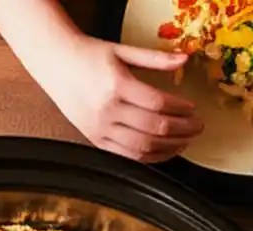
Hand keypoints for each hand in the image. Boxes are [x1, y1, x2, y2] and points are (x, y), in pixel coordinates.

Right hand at [30, 36, 202, 162]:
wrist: (54, 63)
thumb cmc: (88, 55)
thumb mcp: (123, 50)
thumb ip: (155, 58)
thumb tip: (185, 58)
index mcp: (116, 86)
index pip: (158, 104)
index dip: (180, 109)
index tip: (192, 108)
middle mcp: (107, 110)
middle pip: (154, 128)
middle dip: (182, 130)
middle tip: (197, 126)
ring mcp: (100, 128)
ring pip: (142, 147)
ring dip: (169, 147)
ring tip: (185, 140)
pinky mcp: (95, 139)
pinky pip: (127, 156)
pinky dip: (149, 157)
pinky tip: (163, 151)